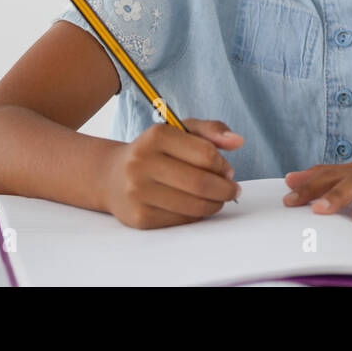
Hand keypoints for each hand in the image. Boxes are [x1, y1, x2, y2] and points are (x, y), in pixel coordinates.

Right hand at [102, 118, 244, 228]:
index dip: (223, 165)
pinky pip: (181, 220)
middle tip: (233, 190)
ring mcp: (138, 191)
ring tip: (219, 199)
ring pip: (194, 204)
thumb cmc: (157, 151)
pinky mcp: (138, 217)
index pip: (206, 154)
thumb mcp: (182, 131)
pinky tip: (197, 206)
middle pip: (201, 182)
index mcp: (156, 136)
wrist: (113, 177)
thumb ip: (212, 130)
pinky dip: (197, 215)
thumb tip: (238, 141)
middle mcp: (142, 162)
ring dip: (215, 204)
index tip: (227, 170)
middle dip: (225, 189)